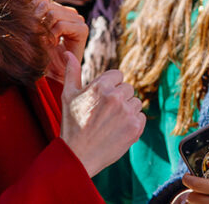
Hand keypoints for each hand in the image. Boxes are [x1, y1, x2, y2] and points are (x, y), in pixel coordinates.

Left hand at [34, 0, 88, 80]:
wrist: (54, 74)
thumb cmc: (42, 54)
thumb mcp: (34, 30)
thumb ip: (33, 14)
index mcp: (59, 9)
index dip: (31, 10)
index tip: (28, 28)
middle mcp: (69, 12)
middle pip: (46, 4)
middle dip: (37, 22)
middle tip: (37, 37)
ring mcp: (77, 19)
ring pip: (53, 13)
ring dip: (45, 30)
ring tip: (46, 42)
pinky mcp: (82, 29)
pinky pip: (60, 24)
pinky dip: (53, 36)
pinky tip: (54, 45)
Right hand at [60, 52, 145, 175]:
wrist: (78, 155)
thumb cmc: (71, 124)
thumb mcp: (68, 95)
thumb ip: (72, 72)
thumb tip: (68, 52)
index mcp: (101, 86)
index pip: (118, 75)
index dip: (110, 86)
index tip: (102, 98)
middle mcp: (116, 97)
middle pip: (128, 88)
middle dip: (119, 97)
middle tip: (105, 112)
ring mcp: (127, 113)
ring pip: (135, 102)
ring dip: (127, 109)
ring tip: (111, 122)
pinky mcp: (136, 128)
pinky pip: (141, 116)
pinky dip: (133, 122)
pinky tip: (118, 129)